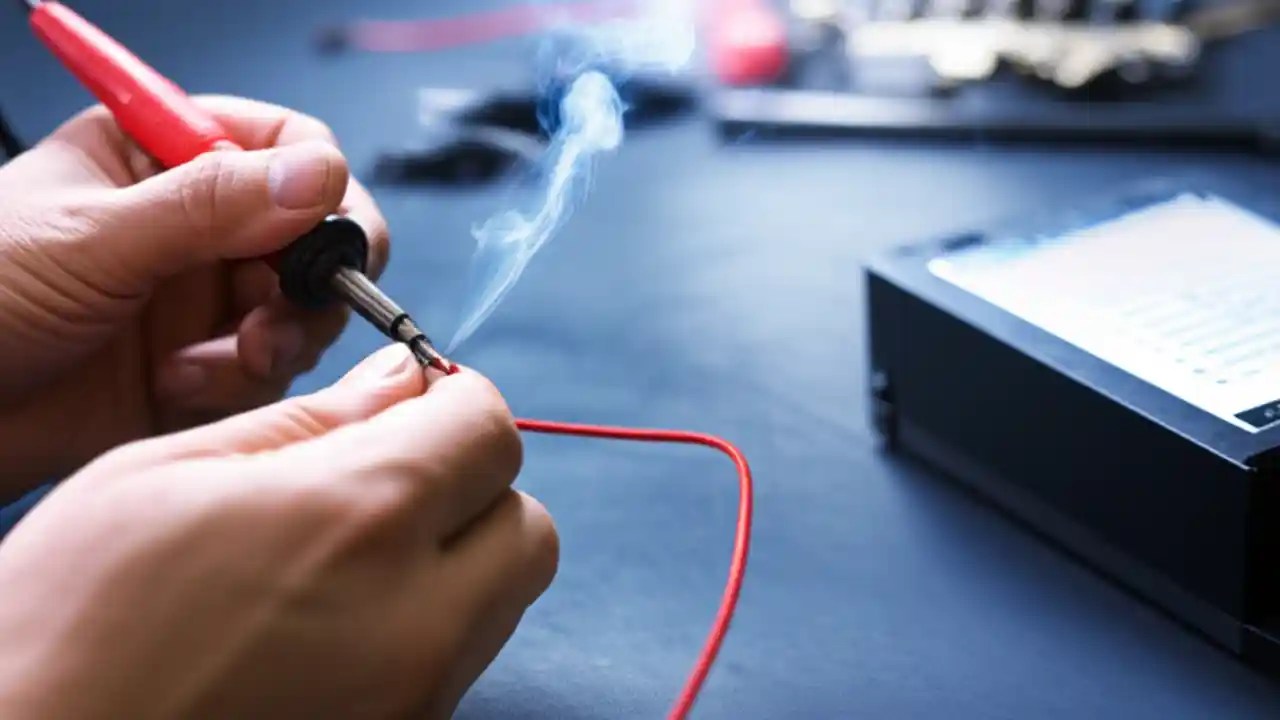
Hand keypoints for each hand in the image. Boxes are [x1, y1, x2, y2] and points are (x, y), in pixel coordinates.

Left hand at [0, 96, 388, 495]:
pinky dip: (239, 381)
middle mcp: (196, 223)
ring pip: (305, 305)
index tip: (322, 229)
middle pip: (314, 230)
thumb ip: (208, 206)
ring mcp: (206, 296)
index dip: (319, 182)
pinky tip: (177, 387)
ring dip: (278, 337)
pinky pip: (273, 366)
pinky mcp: (210, 362)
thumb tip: (319, 176)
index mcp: (159, 158)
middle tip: (288, 308)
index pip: (280, 142)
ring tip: (222, 359)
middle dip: (310, 276)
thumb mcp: (92, 242)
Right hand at [0, 345, 557, 719]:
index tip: (417, 404)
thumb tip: (401, 379)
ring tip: (350, 557)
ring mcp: (417, 696)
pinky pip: (458, 662)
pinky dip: (428, 624)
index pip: (490, 429)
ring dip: (458, 556)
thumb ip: (309, 420)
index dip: (456, 400)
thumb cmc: (65, 625)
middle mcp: (417, 617)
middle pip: (526, 522)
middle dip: (474, 485)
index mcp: (359, 519)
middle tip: (389, 479)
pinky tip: (338, 621)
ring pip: (502, 598)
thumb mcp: (163, 477)